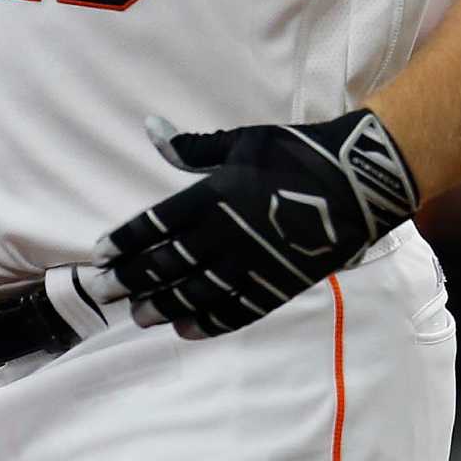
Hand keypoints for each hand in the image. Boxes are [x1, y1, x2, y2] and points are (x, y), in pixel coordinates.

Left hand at [94, 110, 419, 337]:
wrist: (360, 181)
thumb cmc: (297, 152)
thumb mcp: (243, 140)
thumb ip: (193, 146)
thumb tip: (151, 130)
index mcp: (215, 195)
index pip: (156, 224)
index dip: (125, 241)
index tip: (100, 254)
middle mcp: (228, 234)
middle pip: (168, 263)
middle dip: (131, 279)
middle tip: (103, 292)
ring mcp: (255, 264)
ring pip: (198, 293)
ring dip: (164, 306)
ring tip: (138, 316)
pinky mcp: (279, 285)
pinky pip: (238, 310)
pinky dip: (209, 323)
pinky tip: (186, 331)